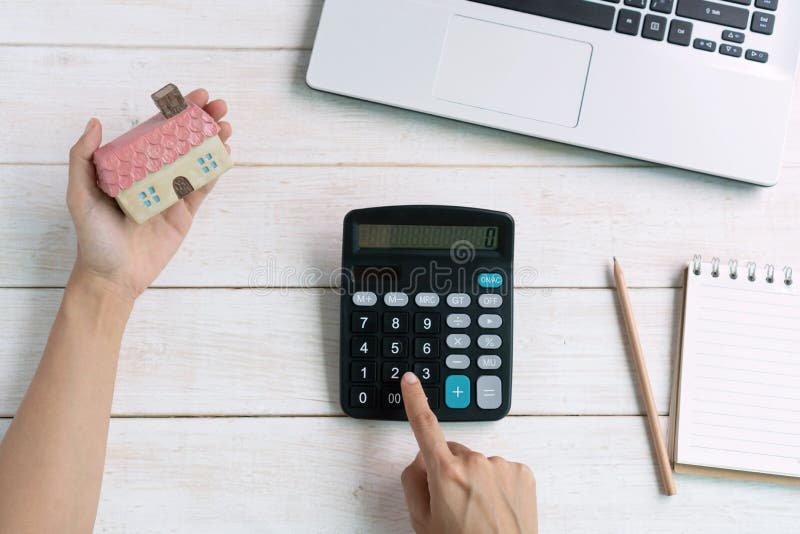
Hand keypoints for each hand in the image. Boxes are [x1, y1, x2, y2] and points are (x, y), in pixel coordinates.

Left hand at [66, 88, 232, 301]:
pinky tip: (224, 154)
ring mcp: (171, 193)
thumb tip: (95, 123)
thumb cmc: (92, 238)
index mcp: (131, 166)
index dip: (175, 111)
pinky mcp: (185, 213)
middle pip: (182, 141)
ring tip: (226, 126)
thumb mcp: (79, 196)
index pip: (156, 131)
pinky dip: (215, 170)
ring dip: (213, 141)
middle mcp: (153, 175)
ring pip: (197, 160)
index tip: (192, 96)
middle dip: (202, 121)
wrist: (112, 276)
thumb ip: (82, 160)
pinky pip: (202, 188)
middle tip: (219, 106)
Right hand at [400, 372, 537, 533]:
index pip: (424, 426)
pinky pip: (501, 471)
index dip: (414, 399)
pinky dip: (497, 485)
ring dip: (475, 480)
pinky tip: (496, 509)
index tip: (410, 380)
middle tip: (453, 503)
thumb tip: (420, 461)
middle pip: (452, 452)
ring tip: (478, 512)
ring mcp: (502, 465)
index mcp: (445, 472)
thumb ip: (414, 482)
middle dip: (448, 469)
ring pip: (478, 463)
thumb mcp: (422, 521)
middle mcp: (475, 462)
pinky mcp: (522, 472)